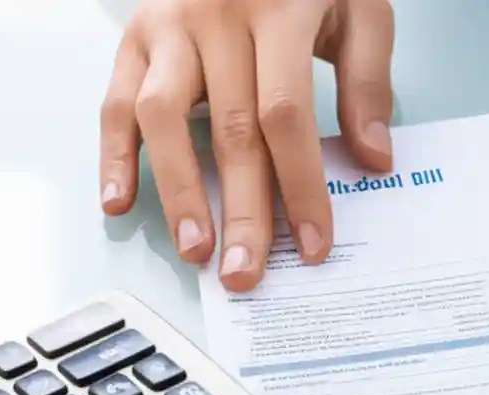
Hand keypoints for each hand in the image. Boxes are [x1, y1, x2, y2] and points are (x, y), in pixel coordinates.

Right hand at [100, 0, 394, 290]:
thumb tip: (375, 159)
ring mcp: (167, 24)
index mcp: (279, 9)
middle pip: (229, 130)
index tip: (313, 243)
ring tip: (195, 252)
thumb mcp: (360, 7)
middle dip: (239, 211)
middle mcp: (216, 15)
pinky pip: (114, 100)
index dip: (300, 185)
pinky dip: (113, 154)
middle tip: (245, 273)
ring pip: (162, 118)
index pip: (286, 116)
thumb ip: (368, 80)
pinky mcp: (134, 34)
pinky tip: (119, 202)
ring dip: (177, 192)